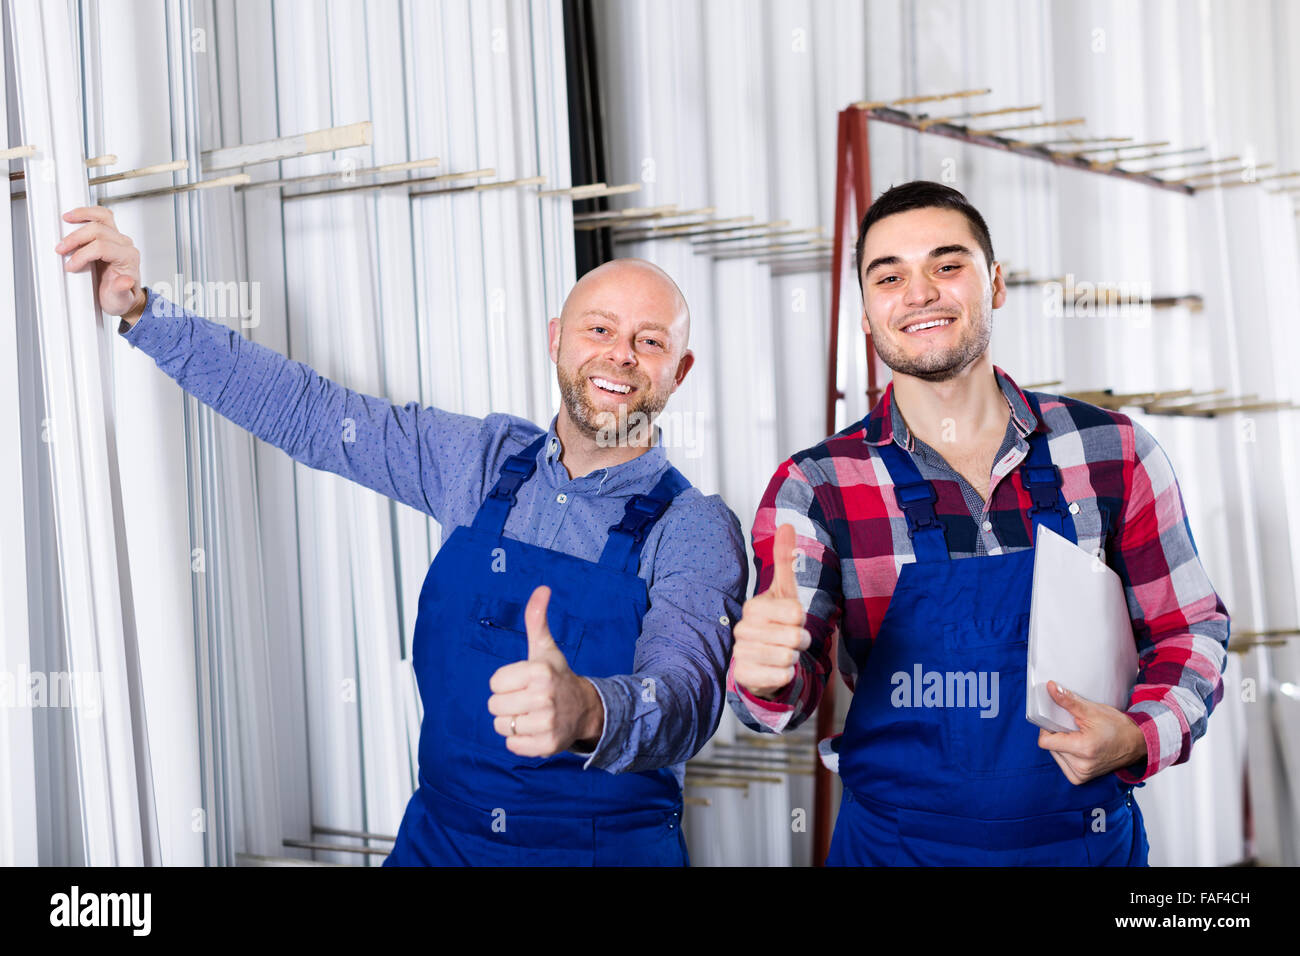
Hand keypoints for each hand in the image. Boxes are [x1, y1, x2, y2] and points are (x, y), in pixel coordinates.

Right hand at [54, 206, 143, 318]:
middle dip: (76, 239)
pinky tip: (74, 216)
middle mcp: (125, 245)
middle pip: (99, 231)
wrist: (125, 297)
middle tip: (61, 250)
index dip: (82, 255)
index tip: (71, 266)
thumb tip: (125, 282)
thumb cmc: (122, 298)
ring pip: (102, 218)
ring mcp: (118, 238)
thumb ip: (121, 291)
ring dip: (81, 217)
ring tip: (65, 220)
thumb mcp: (120, 300)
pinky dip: (87, 213)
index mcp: (128, 258)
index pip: (102, 247)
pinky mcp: (110, 236)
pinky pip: (101, 217)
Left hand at [487, 586, 603, 757]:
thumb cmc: (556, 676)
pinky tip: (534, 729)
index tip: (523, 681)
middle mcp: (544, 697)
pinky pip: (511, 745)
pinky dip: (519, 740)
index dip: (505, 682)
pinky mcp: (547, 745)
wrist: (585, 709)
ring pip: (501, 726)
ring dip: (512, 722)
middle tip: (526, 699)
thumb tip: (542, 588)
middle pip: (494, 706)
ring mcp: (546, 722)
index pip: (495, 682)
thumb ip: (537, 619)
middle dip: (506, 703)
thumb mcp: (545, 648)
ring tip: (530, 714)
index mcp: (539, 671)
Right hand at [732, 523, 810, 699]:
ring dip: (793, 658)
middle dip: (800, 642)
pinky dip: (786, 675)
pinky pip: (781, 676)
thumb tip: (787, 524)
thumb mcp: (784, 593)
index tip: (791, 621)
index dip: (801, 620)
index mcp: (753, 607)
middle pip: (795, 636)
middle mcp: (742, 629)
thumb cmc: (776, 624)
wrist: (761, 661)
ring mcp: (740, 653)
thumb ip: (785, 560)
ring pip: (789, 657)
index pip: (796, 612)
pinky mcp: (743, 676)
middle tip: (789, 640)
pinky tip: (776, 670)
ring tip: (782, 654)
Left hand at [1037, 680, 1146, 783]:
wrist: (1136, 744)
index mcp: (1083, 749)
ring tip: (1078, 737)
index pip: (1045, 741)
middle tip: (1073, 727)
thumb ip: (1068, 700)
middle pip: (1050, 747)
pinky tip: (1079, 747)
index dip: (1047, 727)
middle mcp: (1081, 766)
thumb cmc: (1117, 727)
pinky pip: (1062, 764)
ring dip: (1061, 744)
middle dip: (1057, 734)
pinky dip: (1066, 754)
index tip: (1056, 720)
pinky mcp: (1080, 779)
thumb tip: (1051, 688)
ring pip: (1055, 755)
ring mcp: (1081, 775)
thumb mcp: (1092, 710)